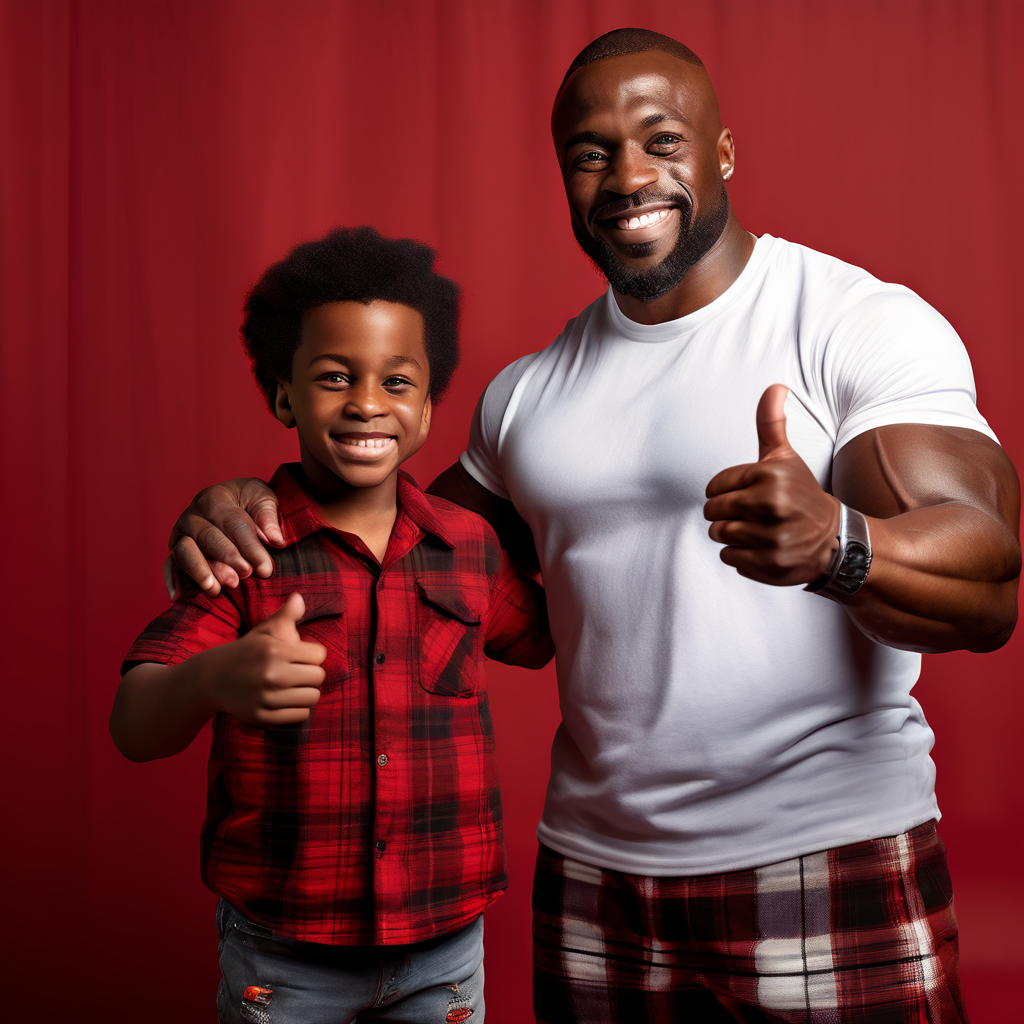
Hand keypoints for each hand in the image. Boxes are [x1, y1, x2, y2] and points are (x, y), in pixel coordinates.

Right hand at [167, 478, 282, 596]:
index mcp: (215, 499)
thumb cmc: (250, 502)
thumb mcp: (263, 498)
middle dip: (227, 559)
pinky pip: (169, 566)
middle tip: (245, 575)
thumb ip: (268, 516)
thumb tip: (276, 539)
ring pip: (185, 553)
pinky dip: (173, 581)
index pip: (233, 525)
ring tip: (216, 590)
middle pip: (207, 538)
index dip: (250, 548)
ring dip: (200, 572)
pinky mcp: (174, 552)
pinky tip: (179, 597)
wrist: (232, 502)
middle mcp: (193, 517)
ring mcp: (180, 535)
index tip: (265, 568)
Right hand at [199, 593, 326, 727]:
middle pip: (318, 677)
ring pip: (312, 698)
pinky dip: (297, 708)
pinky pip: (300, 715)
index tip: (302, 655)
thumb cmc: (246, 652)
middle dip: (311, 673)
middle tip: (298, 671)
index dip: (313, 654)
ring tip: (293, 686)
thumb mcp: (263, 631)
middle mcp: (271, 675)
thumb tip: (299, 597)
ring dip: (306, 692)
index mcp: (274, 650)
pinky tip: (286, 699)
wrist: (212, 678)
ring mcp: (266, 698)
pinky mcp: (263, 717)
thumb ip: (285, 615)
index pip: (319, 655)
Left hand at [703, 384, 841, 585]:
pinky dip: (740, 556)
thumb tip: (775, 386)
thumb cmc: (800, 494)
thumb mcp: (785, 457)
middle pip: (713, 512)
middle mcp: (772, 505)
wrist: (834, 539)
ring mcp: (772, 537)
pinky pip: (729, 558)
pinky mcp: (770, 564)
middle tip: (750, 515)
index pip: (714, 487)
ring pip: (719, 535)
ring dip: (731, 535)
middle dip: (724, 514)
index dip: (725, 492)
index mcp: (770, 475)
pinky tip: (762, 548)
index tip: (747, 495)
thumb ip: (771, 423)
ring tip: (756, 531)